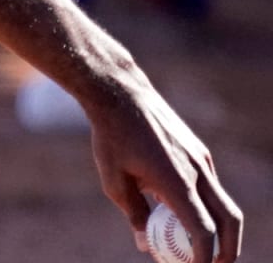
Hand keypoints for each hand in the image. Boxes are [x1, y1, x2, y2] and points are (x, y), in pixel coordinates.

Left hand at [86, 83, 241, 262]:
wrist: (120, 94)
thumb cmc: (111, 138)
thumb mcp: (114, 182)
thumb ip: (134, 214)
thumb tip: (145, 245)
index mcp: (176, 181)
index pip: (203, 230)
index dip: (204, 256)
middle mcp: (197, 171)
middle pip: (229, 220)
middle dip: (228, 249)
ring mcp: (202, 159)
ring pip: (223, 202)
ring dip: (217, 227)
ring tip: (195, 244)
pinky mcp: (199, 152)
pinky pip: (211, 186)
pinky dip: (205, 205)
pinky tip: (180, 210)